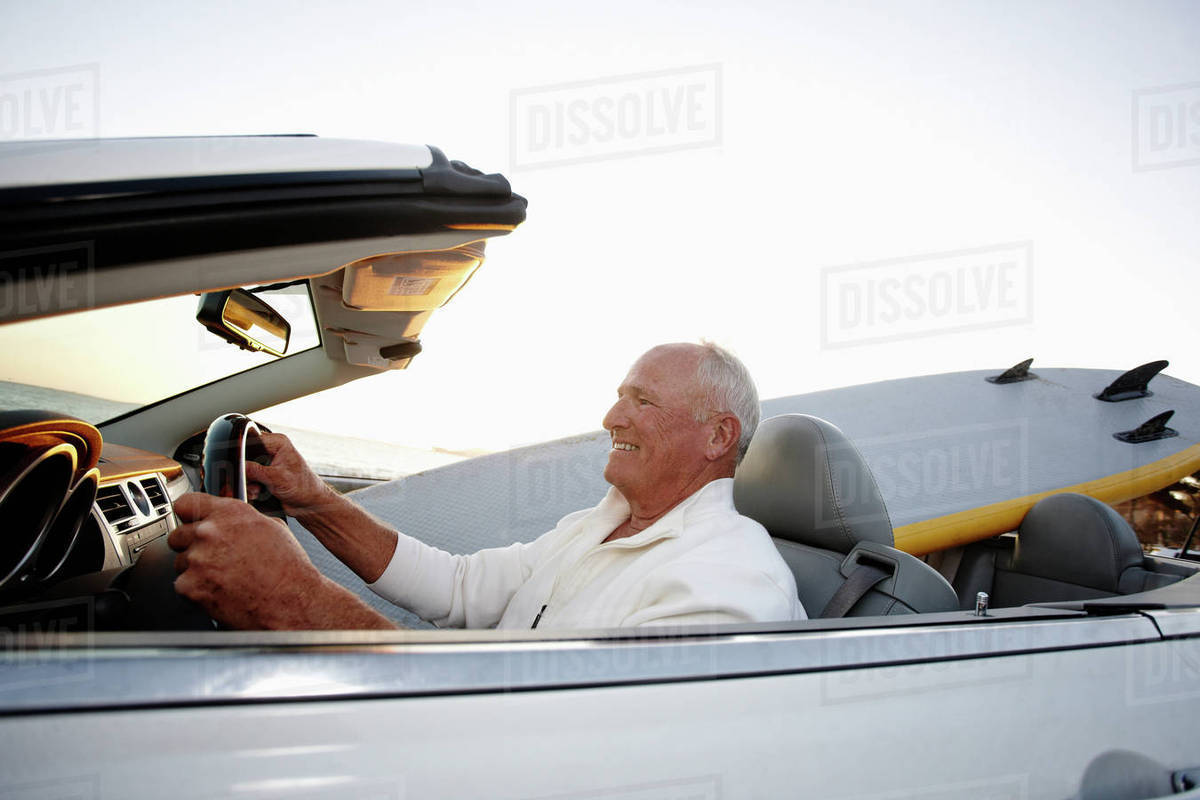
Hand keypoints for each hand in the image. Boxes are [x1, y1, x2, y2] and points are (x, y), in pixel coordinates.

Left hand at [169, 492, 323, 628]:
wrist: (289, 601)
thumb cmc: (287, 569)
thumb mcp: (272, 528)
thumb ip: (242, 521)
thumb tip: (232, 523)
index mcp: (229, 513)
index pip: (187, 504)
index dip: (188, 516)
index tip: (190, 523)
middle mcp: (210, 532)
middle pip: (178, 535)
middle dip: (191, 547)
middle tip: (211, 559)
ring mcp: (197, 559)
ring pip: (180, 562)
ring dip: (194, 571)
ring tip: (221, 579)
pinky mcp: (190, 586)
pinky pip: (182, 586)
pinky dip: (195, 592)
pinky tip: (218, 592)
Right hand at [244, 432, 334, 517]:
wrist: (310, 504)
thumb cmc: (303, 487)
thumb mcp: (277, 478)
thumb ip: (255, 471)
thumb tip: (237, 467)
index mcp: (277, 442)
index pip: (251, 440)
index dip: (242, 453)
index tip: (240, 467)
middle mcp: (271, 449)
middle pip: (245, 456)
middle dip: (245, 472)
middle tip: (252, 483)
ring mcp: (267, 462)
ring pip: (245, 469)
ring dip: (248, 482)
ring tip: (257, 491)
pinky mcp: (264, 474)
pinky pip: (249, 478)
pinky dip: (250, 487)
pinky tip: (258, 493)